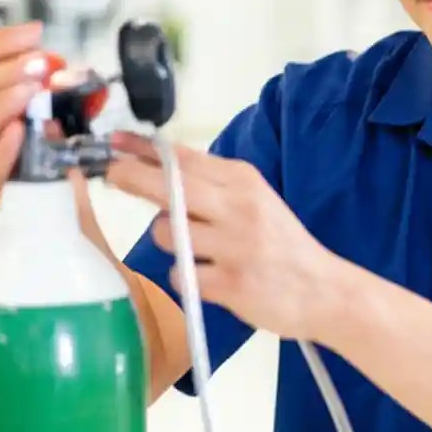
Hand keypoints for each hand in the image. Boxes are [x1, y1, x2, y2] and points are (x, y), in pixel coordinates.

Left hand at [104, 132, 341, 340]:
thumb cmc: (282, 244)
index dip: (144, 148)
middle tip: (109, 173)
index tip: (115, 141)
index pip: (186, 158)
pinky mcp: (229, 283)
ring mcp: (234, 245)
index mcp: (245, 181)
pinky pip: (179, 274)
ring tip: (198, 250)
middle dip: (131, 176)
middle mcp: (239, 207)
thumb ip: (214, 186)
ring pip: (167, 232)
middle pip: (169, 186)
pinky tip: (210, 277)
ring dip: (171, 240)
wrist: (323, 290)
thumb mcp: (256, 201)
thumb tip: (156, 168)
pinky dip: (186, 276)